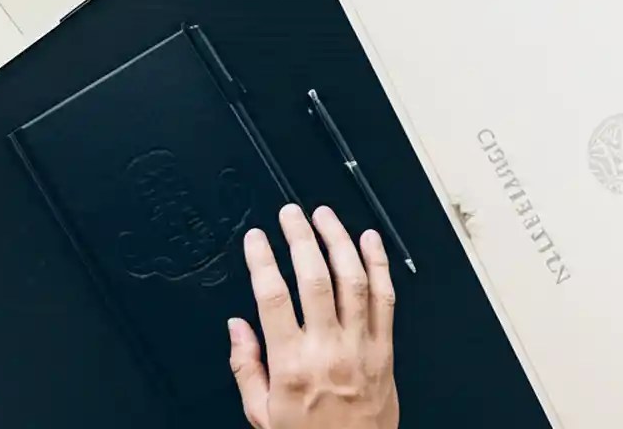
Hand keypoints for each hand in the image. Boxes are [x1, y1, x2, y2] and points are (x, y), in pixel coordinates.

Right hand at [229, 205, 398, 428]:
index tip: (256, 239)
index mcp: (292, 365)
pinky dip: (379, 264)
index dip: (263, 260)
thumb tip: (237, 327)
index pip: (273, 297)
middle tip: (290, 214)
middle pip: (315, 278)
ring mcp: (360, 347)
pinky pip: (385, 298)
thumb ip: (246, 367)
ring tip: (325, 217)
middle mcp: (328, 350)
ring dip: (339, 241)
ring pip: (353, 280)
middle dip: (300, 238)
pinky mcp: (385, 349)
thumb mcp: (261, 414)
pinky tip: (369, 242)